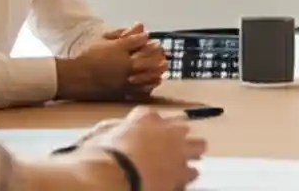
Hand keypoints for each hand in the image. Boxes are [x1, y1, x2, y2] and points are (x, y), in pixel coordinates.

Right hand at [56, 24, 168, 100]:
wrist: (76, 77)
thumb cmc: (89, 57)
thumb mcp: (105, 41)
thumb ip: (124, 34)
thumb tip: (141, 26)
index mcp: (119, 50)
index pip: (139, 42)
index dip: (148, 42)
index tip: (155, 41)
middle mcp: (124, 65)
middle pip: (147, 61)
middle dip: (158, 58)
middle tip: (165, 57)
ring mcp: (123, 80)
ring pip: (146, 76)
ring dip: (157, 72)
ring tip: (164, 70)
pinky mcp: (121, 92)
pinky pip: (139, 90)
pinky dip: (149, 87)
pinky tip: (154, 83)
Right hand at [76, 108, 205, 190]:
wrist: (114, 177)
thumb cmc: (101, 154)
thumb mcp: (100, 135)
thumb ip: (112, 129)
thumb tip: (113, 130)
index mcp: (146, 117)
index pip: (157, 115)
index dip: (154, 126)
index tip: (149, 134)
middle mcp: (167, 130)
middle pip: (184, 128)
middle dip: (179, 137)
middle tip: (171, 148)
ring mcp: (179, 152)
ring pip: (198, 147)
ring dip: (189, 155)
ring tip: (180, 165)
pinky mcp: (183, 174)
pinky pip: (192, 173)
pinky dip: (185, 178)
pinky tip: (177, 183)